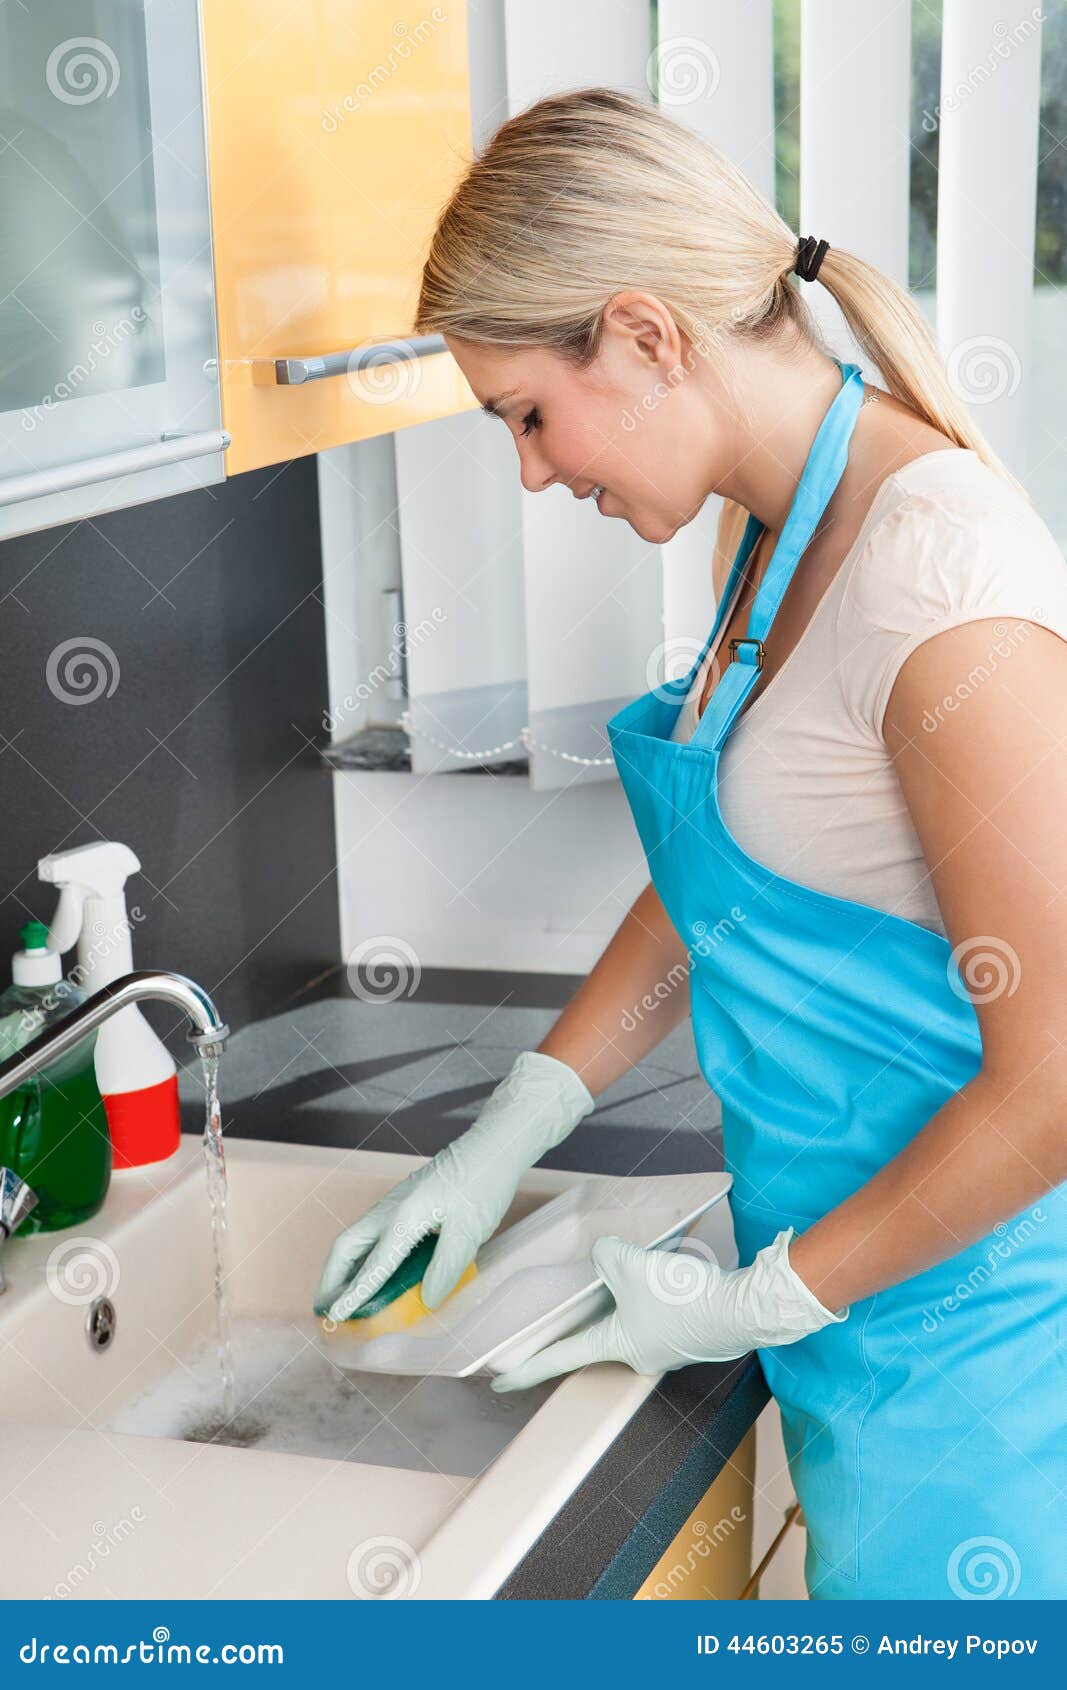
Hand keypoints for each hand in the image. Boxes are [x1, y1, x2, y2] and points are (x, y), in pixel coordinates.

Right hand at [313, 1050, 594, 1321]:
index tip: (333, 1317)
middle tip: (325, 1308)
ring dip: (344, 1267)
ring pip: (356, 1237)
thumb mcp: (470, 1231)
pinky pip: (372, 1232)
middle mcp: (391, 1208)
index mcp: (404, 1216)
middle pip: (346, 1246)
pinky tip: (374, 1270)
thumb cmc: (484, 1183)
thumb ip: (445, 1268)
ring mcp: (396, 1201)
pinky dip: (363, 1255)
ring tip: (341, 1295)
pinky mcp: (406, 1200)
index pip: (371, 1265)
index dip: (352, 1294)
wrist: (494, 1145)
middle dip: (331, 1278)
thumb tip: (427, 1300)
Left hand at [490, 1227, 847, 1390]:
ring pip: (635, 1319)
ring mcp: (669, 1348)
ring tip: (640, 1271)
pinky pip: (662, 1312)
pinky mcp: (691, 1335)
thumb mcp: (632, 1265)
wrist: (746, 1308)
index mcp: (618, 1345)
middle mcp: (641, 1355)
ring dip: (631, 1297)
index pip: (560, 1357)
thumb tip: (604, 1254)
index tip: (499, 1381)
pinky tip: (667, 1274)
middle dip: (593, 1312)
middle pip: (602, 1332)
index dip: (526, 1367)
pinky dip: (657, 1294)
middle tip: (583, 1295)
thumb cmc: (685, 1296)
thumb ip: (606, 1256)